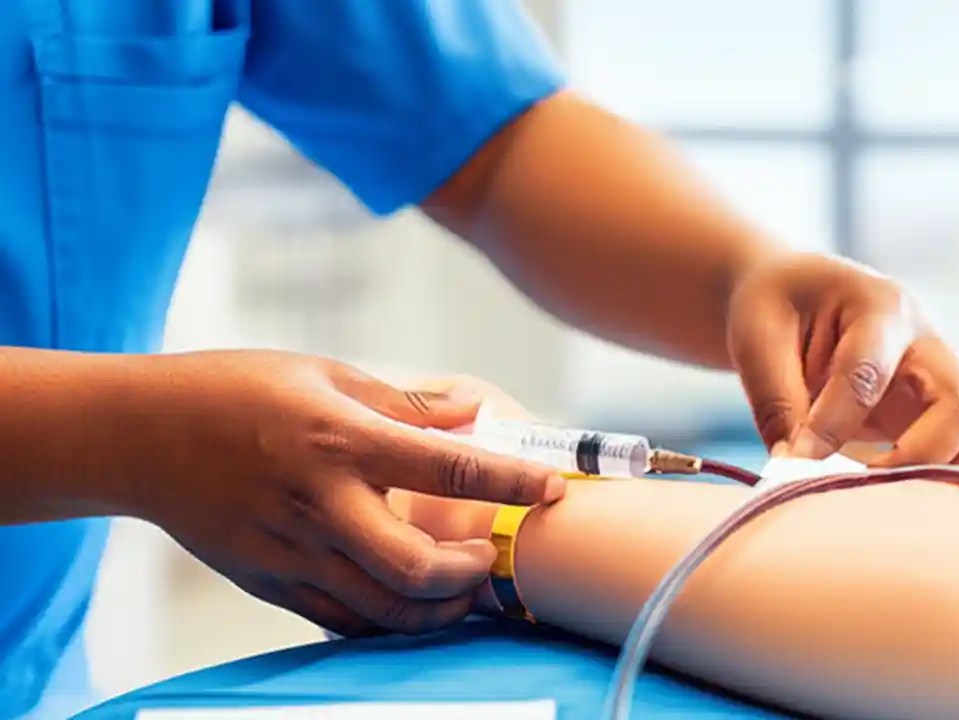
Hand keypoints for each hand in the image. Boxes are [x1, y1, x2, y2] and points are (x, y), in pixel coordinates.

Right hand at [122, 351, 562, 636]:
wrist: (139, 436)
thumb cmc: (234, 390)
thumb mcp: (324, 372)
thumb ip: (404, 401)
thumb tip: (474, 411)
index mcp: (341, 439)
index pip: (447, 469)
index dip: (510, 483)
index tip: (553, 488)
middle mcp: (321, 503)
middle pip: (417, 567)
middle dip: (472, 573)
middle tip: (491, 557)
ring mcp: (293, 551)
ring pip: (385, 609)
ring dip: (440, 608)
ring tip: (463, 585)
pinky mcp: (270, 582)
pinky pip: (343, 620)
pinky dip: (389, 620)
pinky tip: (411, 601)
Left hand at [727, 253, 958, 465]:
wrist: (799, 291)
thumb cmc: (776, 305)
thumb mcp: (756, 336)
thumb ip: (776, 401)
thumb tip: (793, 469)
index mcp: (878, 306)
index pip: (868, 374)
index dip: (832, 426)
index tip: (794, 463)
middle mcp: (927, 340)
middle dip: (918, 457)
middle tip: (860, 483)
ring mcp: (944, 375)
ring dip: (953, 469)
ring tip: (890, 488)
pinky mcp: (945, 409)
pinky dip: (954, 475)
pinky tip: (898, 488)